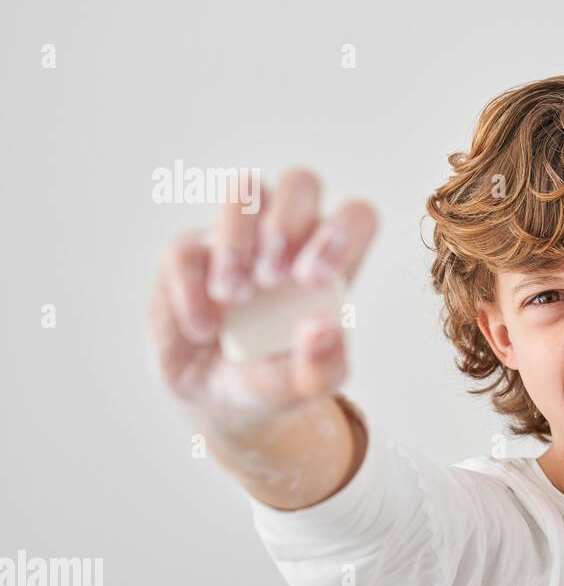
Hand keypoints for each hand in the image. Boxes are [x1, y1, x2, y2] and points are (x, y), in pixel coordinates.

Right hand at [148, 168, 377, 436]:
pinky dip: (194, 291)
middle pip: (300, 183)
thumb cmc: (274, 377)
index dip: (341, 233)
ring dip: (238, 241)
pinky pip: (187, 248)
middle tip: (275, 280)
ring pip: (242, 189)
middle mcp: (286, 237)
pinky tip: (205, 329)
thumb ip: (322, 364)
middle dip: (288, 223)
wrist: (218, 403)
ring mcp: (234, 238)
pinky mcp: (186, 256)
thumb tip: (322, 329)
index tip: (313, 280)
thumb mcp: (306, 385)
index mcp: (329, 260)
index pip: (355, 216)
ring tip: (236, 298)